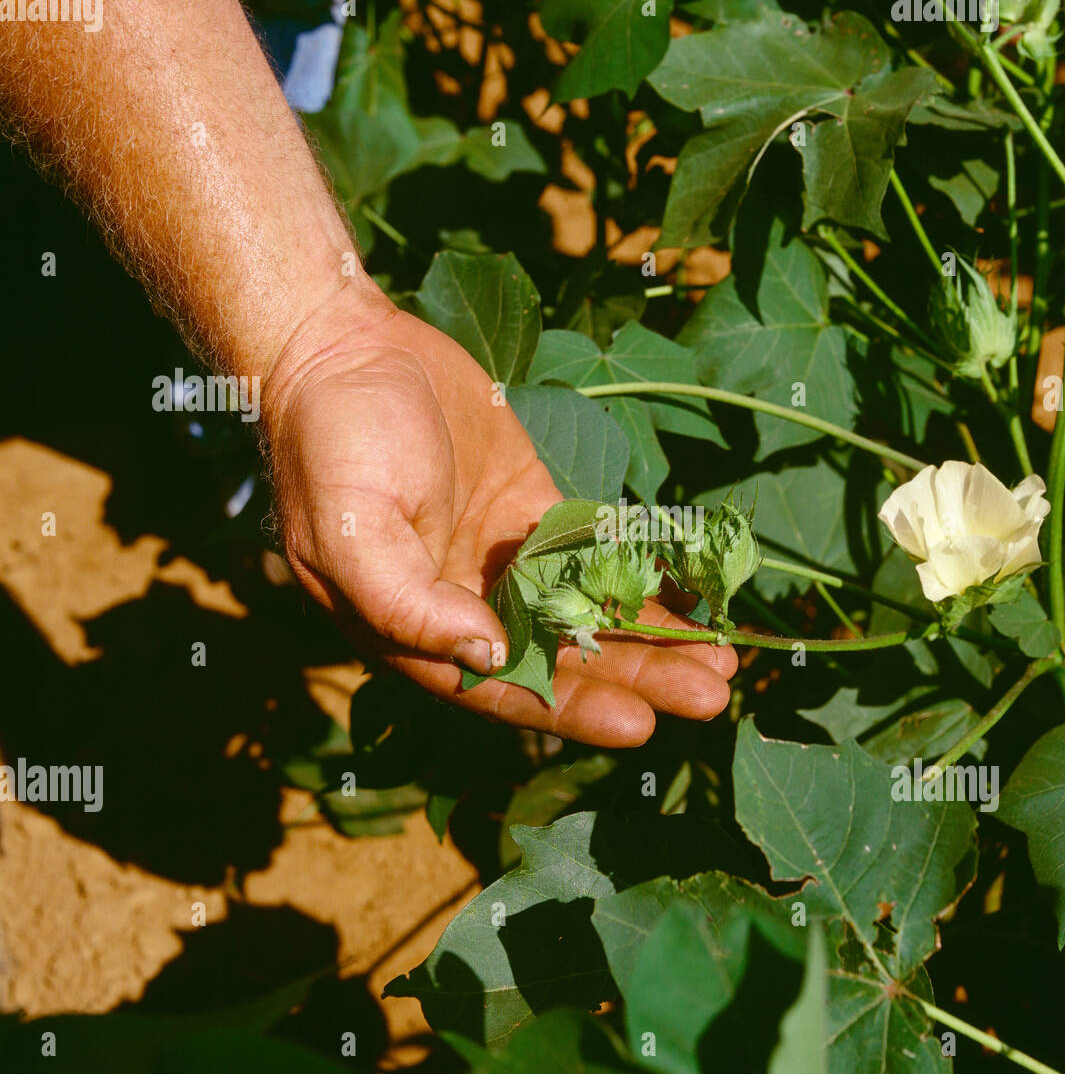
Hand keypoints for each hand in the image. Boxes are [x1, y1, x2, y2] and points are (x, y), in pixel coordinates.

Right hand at [260, 279, 736, 746]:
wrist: (346, 348)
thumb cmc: (334, 442)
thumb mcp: (355, 527)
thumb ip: (406, 603)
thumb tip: (485, 656)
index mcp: (416, 629)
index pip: (503, 689)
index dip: (572, 712)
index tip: (642, 725)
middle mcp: (466, 606)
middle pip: (563, 661)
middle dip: (636, 681)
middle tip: (708, 697)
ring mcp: (504, 560)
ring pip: (588, 614)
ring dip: (652, 641)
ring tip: (721, 664)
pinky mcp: (534, 512)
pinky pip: (597, 556)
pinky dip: (641, 580)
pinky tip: (695, 600)